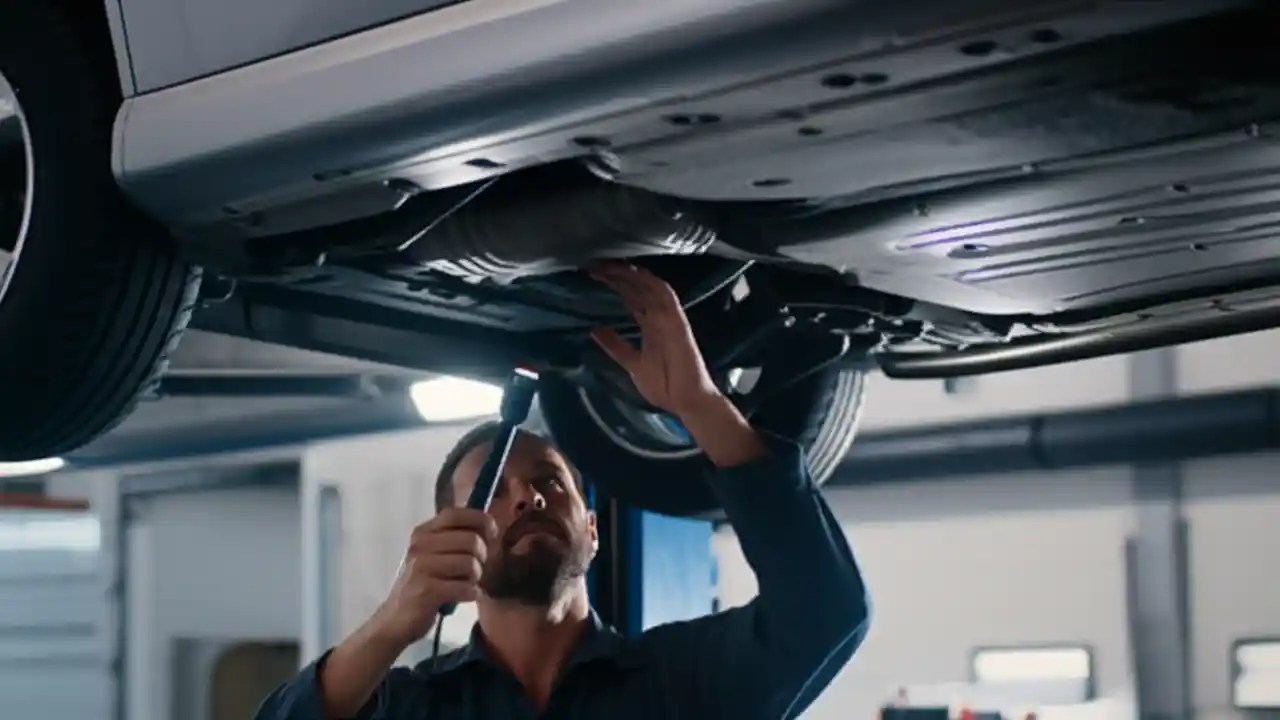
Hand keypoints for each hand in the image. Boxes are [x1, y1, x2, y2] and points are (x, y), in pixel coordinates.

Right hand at [372, 508, 496, 645]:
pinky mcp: (426, 591)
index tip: (492, 532)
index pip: (455, 514)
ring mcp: (421, 567)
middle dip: (482, 557)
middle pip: (471, 540)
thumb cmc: (423, 584)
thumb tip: (490, 525)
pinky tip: (462, 596)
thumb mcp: (434, 554)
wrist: (395, 619)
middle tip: (473, 570)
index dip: (480, 519)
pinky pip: (466, 587)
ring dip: (475, 578)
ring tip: (464, 584)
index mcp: (423, 533)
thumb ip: (455, 538)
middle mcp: (420, 546)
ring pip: (471, 564)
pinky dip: (471, 594)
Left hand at [590, 262, 721, 418]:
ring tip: (611, 266)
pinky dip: (653, 285)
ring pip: (651, 288)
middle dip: (619, 276)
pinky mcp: (678, 323)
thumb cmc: (664, 386)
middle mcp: (659, 318)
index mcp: (650, 326)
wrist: (686, 402)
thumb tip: (595, 329)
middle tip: (597, 266)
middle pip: (639, 289)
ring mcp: (670, 319)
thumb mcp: (632, 363)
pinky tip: (638, 274)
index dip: (615, 285)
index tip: (595, 275)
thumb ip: (616, 346)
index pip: (632, 298)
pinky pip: (667, 298)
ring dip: (632, 276)